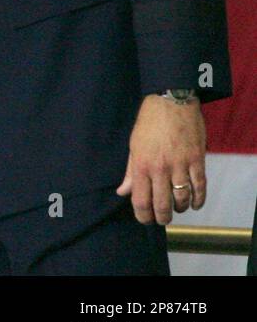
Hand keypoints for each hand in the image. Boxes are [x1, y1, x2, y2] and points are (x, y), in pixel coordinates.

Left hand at [116, 94, 206, 223]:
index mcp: (141, 165)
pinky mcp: (197, 160)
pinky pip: (200, 186)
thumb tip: (122, 192)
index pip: (141, 200)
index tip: (145, 220)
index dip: (143, 215)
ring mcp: (180, 165)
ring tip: (176, 209)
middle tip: (162, 219)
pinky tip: (194, 204)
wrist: (171, 102)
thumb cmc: (148, 123)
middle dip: (162, 217)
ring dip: (179, 209)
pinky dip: (198, 199)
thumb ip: (130, 171)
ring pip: (182, 198)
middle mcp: (160, 168)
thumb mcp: (133, 145)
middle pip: (162, 204)